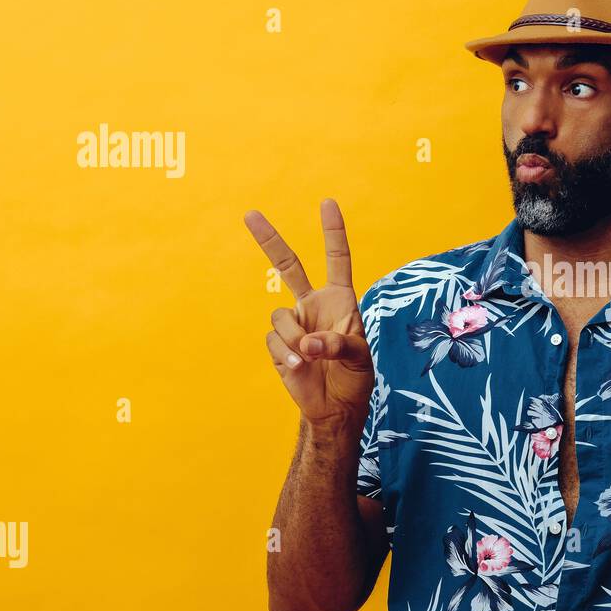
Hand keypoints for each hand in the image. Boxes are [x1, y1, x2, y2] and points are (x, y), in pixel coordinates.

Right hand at [244, 198, 373, 425]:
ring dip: (296, 339)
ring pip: (280, 316)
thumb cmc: (355, 377)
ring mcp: (293, 324)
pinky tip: (300, 367)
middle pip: (287, 265)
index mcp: (340, 300)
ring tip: (311, 359)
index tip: (327, 203)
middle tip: (250, 214)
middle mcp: (313, 305)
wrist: (335, 407)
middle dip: (268, 240)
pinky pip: (274, 339)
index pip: (336, 259)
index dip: (333, 232)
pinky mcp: (278, 344)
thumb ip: (339, 344)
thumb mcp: (360, 358)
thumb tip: (308, 343)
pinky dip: (287, 354)